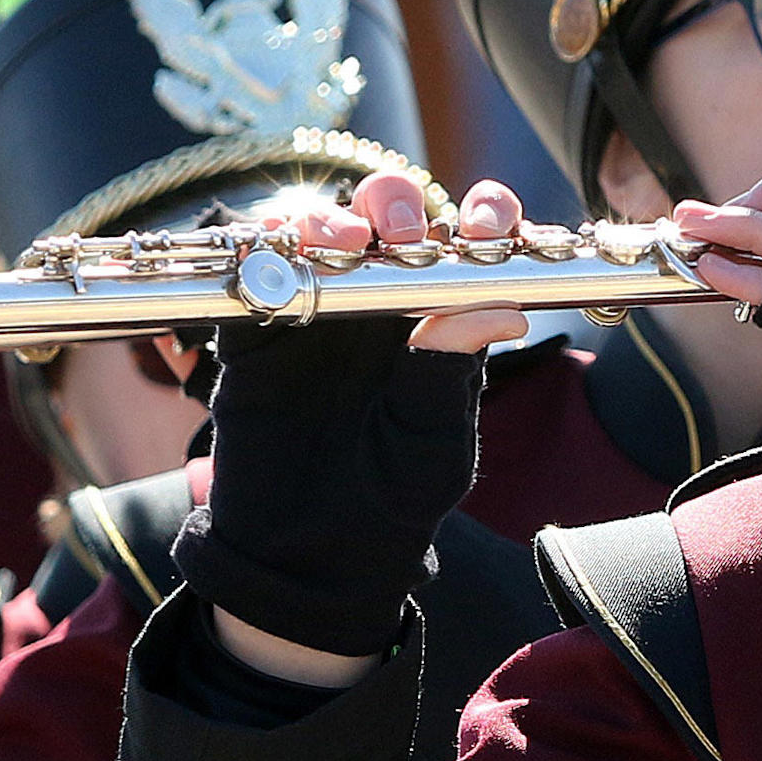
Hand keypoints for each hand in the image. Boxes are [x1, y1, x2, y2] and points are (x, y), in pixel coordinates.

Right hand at [177, 171, 527, 681]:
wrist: (308, 557)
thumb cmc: (389, 502)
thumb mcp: (432, 444)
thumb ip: (451, 374)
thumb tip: (505, 310)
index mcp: (440, 321)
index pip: (468, 250)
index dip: (484, 220)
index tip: (491, 224)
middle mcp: (380, 303)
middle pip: (390, 220)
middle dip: (397, 203)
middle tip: (404, 229)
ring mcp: (316, 309)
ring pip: (324, 232)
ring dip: (335, 220)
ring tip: (344, 241)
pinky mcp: (256, 330)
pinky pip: (256, 273)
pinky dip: (265, 251)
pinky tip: (281, 254)